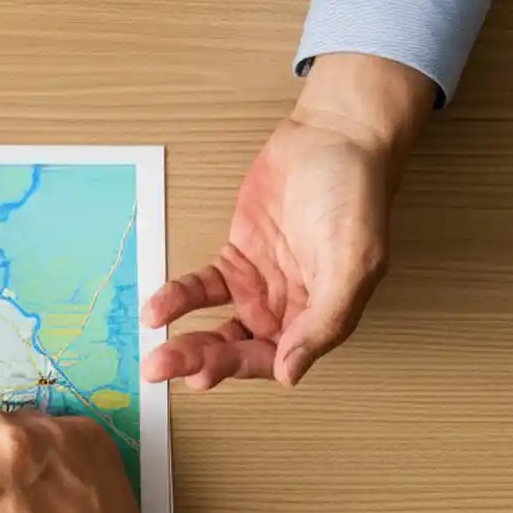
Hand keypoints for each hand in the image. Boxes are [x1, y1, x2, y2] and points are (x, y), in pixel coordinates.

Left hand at [142, 54, 434, 387]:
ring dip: (187, 342)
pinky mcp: (236, 259)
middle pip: (239, 349)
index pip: (274, 360)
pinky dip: (178, 301)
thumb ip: (326, 320)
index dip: (238, 368)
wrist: (333, 138)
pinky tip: (157, 311)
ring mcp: (260, 286)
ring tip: (156, 354)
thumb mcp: (354, 261)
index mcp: (321, 319)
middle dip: (201, 361)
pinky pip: (202, 289)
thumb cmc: (355, 196)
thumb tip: (292, 374)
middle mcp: (289, 310)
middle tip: (162, 367)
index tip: (205, 373)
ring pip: (217, 327)